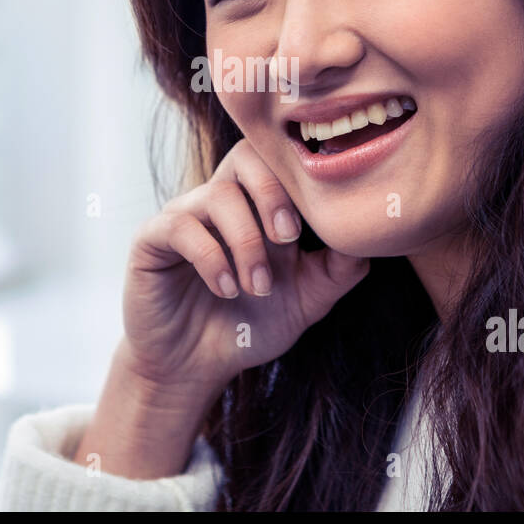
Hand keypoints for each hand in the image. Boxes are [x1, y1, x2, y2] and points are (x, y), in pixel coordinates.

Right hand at [121, 137, 371, 396]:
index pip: (278, 160)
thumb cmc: (251, 327)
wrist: (197, 368)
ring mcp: (184, 216)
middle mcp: (219, 200)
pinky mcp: (152, 240)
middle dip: (273, 194)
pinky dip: (211, 258)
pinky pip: (181, 227)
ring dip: (246, 242)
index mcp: (257, 205)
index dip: (301, 181)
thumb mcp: (306, 301)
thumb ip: (338, 271)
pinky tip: (227, 289)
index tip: (316, 225)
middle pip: (246, 155)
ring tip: (257, 287)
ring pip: (218, 195)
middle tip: (289, 239)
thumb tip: (370, 241)